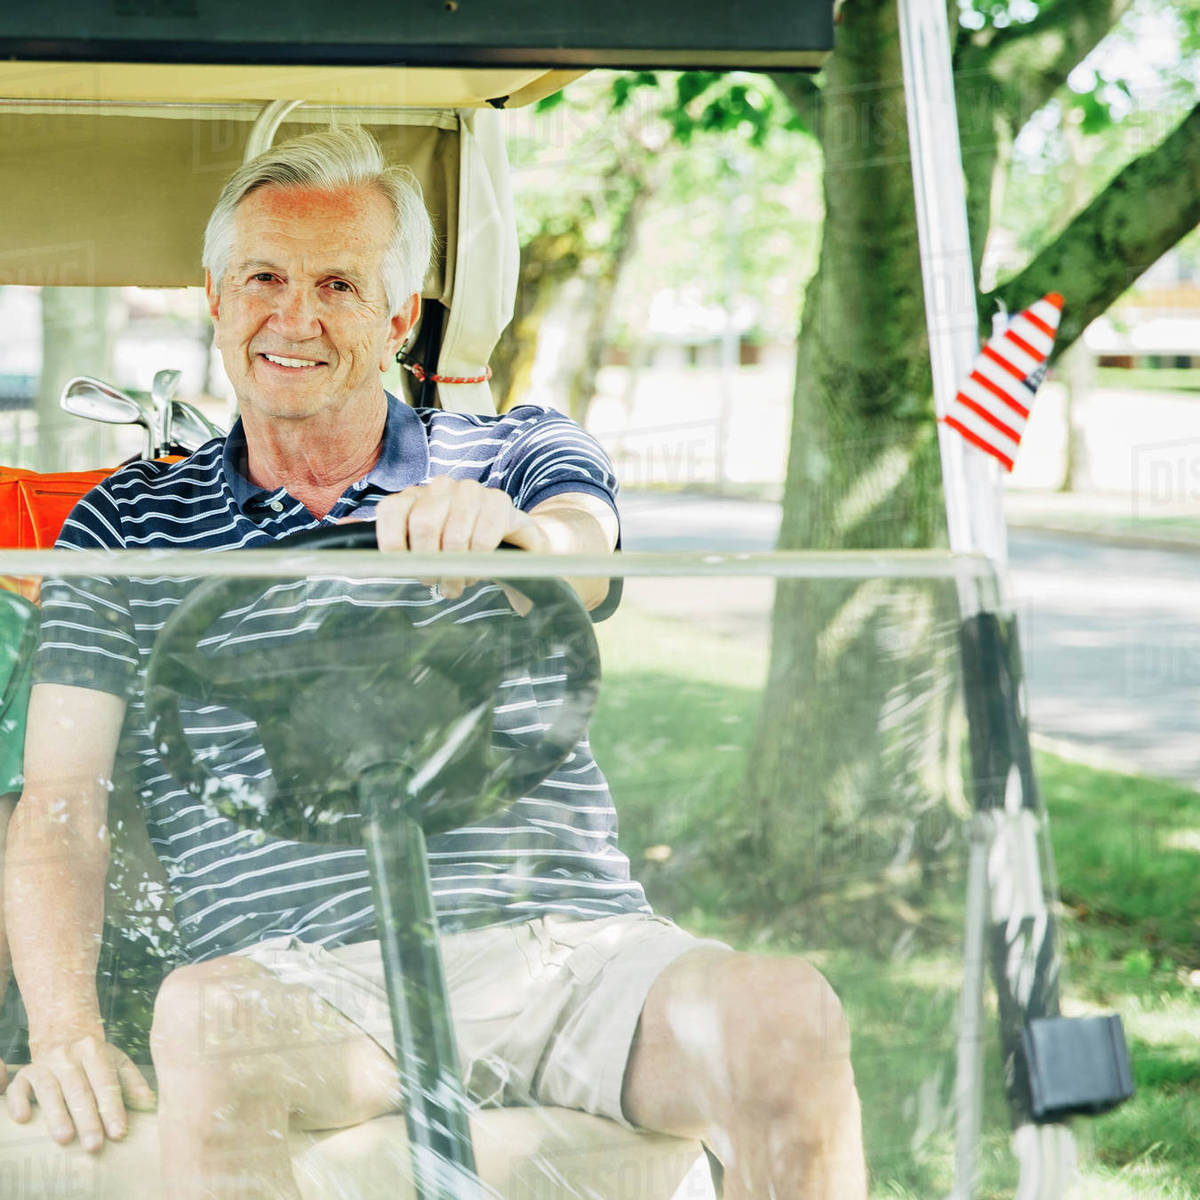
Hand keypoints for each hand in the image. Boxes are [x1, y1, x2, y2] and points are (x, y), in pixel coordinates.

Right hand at [7, 1035, 155, 1150]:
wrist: (63, 1035)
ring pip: (50, 1090)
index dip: (113, 1108)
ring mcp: (45, 1064)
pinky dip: (19, 1102)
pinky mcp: (25, 1073)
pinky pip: (19, 1088)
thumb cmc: (95, 1059)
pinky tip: (24, 1118)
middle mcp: (69, 1055)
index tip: (118, 1133)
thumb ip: (132, 1082)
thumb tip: (149, 1103)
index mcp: (95, 1050)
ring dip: (57, 1115)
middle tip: (94, 1145)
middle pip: (79, 1090)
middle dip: (88, 1119)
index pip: (106, 1082)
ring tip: (65, 1138)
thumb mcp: (116, 1062)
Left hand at [372, 477, 548, 596]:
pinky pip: (483, 536)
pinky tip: (479, 570)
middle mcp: (440, 487)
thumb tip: (340, 530)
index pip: (392, 510)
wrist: (511, 542)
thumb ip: (380, 540)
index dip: (393, 544)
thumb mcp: (417, 547)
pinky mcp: (499, 501)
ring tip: (457, 584)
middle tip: (435, 582)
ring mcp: (471, 491)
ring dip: (455, 569)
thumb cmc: (457, 547)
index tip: (402, 568)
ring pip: (453, 533)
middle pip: (423, 523)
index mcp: (414, 497)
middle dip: (428, 562)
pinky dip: (478, 561)